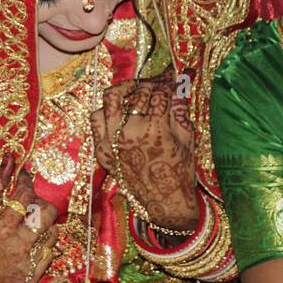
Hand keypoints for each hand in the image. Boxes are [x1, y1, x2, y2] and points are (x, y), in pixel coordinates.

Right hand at [0, 155, 59, 282]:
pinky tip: (26, 242)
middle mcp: (16, 248)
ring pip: (52, 235)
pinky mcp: (28, 280)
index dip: (25, 181)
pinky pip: (48, 256)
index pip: (26, 195)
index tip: (21, 178)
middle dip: (40, 201)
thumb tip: (10, 161)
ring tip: (26, 223)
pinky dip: (41, 245)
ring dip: (43, 224)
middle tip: (28, 202)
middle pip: (49, 214)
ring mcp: (24, 266)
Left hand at [91, 72, 200, 232]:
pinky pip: (95, 119)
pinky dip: (105, 109)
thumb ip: (180, 108)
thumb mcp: (187, 138)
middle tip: (156, 84)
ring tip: (133, 88)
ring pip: (111, 100)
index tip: (171, 79)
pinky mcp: (102, 150)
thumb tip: (179, 82)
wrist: (165, 203)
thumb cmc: (181, 171)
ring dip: (124, 89)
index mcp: (156, 130)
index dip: (168, 83)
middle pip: (138, 95)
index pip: (160, 94)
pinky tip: (117, 108)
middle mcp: (130, 133)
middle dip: (150, 85)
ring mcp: (112, 142)